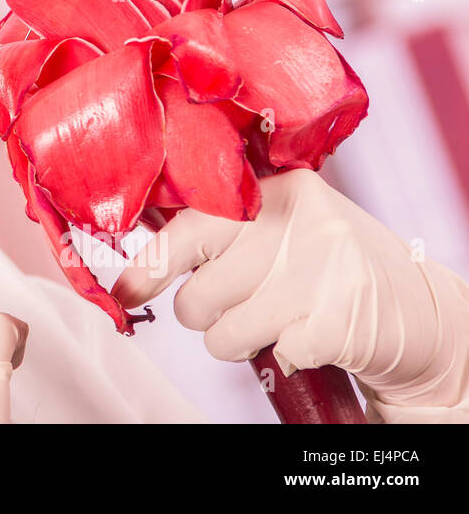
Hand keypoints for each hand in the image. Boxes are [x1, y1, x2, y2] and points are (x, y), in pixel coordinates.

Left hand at [112, 169, 468, 421]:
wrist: (418, 311)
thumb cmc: (324, 267)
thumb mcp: (278, 229)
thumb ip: (218, 231)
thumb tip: (134, 264)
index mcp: (277, 191)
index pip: (190, 226)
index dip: (149, 265)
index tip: (127, 290)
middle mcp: (298, 224)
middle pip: (196, 295)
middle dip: (201, 313)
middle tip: (236, 303)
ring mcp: (322, 273)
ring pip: (222, 334)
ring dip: (237, 339)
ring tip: (273, 318)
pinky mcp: (339, 322)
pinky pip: (269, 355)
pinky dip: (282, 354)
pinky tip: (308, 332)